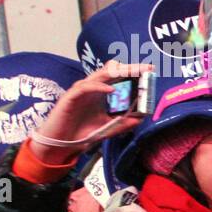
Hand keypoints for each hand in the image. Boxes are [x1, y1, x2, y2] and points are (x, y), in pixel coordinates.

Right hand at [31, 61, 149, 164]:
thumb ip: (124, 123)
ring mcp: (80, 91)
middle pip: (111, 72)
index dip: (132, 72)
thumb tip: (140, 117)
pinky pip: (85, 88)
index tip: (150, 70)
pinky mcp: (70, 97)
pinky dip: (98, 87)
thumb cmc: (81, 133)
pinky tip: (111, 90)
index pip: (118, 77)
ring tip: (133, 72)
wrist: (61, 144)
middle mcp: (91, 88)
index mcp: (100, 92)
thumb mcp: (108, 128)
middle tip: (147, 67)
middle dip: (129, 68)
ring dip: (117, 73)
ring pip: (99, 75)